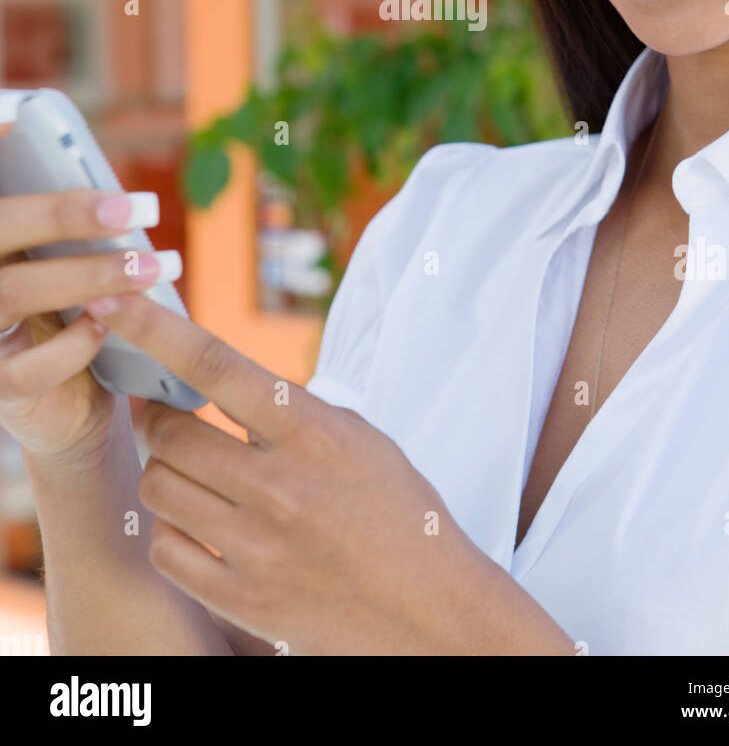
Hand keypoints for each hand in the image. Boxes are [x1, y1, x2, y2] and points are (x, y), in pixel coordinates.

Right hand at [0, 144, 173, 467]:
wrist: (65, 405)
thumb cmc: (63, 308)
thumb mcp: (57, 252)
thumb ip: (51, 213)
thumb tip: (40, 126)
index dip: (7, 156)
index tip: (21, 119)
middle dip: (63, 214)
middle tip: (135, 208)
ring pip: (12, 294)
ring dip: (91, 275)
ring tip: (153, 264)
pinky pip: (28, 367)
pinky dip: (76, 344)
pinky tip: (108, 326)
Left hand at [82, 289, 523, 654]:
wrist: (430, 609)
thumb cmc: (397, 512)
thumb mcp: (358, 437)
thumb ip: (290, 410)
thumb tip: (217, 384)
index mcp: (312, 432)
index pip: (216, 365)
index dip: (156, 329)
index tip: (116, 302)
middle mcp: (279, 486)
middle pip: (170, 433)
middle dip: (159, 420)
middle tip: (169, 419)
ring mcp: (257, 547)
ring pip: (158, 489)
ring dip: (164, 474)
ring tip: (193, 475)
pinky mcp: (243, 600)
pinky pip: (167, 550)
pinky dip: (173, 532)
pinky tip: (201, 526)